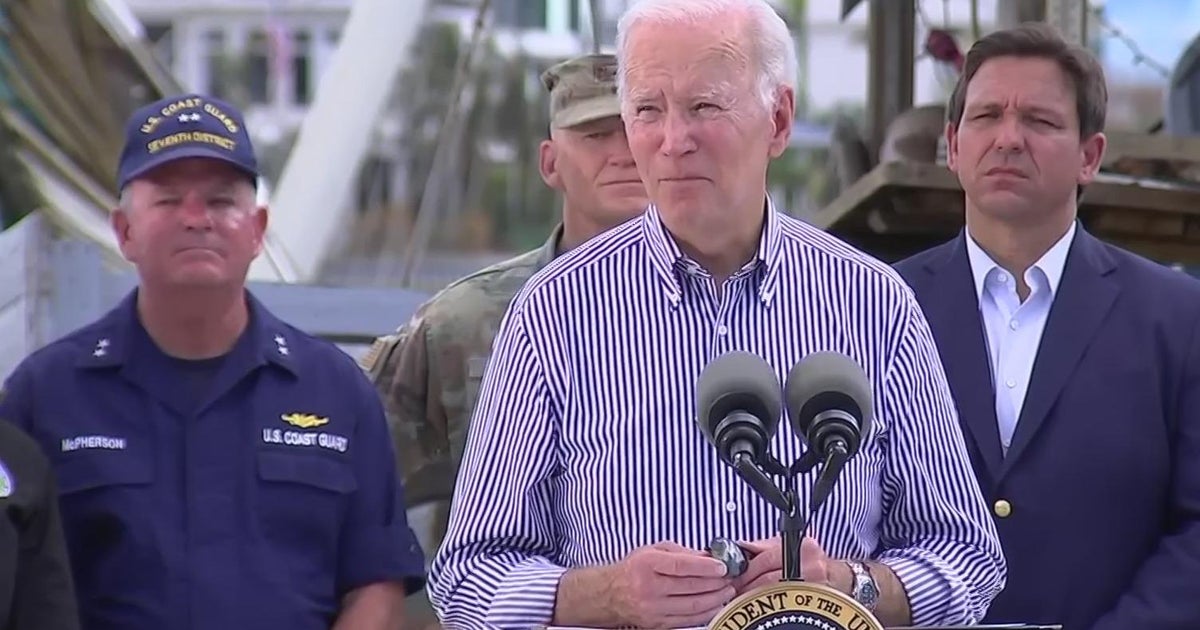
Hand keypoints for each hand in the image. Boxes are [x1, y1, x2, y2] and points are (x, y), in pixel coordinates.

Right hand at [608, 541, 735, 628]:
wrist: (611, 594)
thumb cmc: (635, 569)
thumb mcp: (654, 551)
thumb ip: (682, 553)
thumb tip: (708, 556)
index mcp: (648, 565)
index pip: (682, 566)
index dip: (706, 567)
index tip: (722, 566)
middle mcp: (650, 588)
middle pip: (691, 587)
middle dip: (716, 583)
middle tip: (731, 577)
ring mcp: (654, 609)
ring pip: (693, 606)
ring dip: (716, 599)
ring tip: (728, 590)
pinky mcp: (659, 623)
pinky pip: (689, 620)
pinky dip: (706, 613)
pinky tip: (716, 604)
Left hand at [731, 535, 837, 593]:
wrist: (839, 578)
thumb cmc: (811, 560)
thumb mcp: (791, 545)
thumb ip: (765, 545)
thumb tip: (741, 547)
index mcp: (804, 547)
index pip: (766, 559)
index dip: (746, 569)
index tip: (734, 574)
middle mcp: (811, 566)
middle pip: (768, 579)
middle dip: (746, 584)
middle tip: (734, 588)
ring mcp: (812, 587)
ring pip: (773, 594)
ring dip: (753, 596)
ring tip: (742, 596)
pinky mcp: (811, 602)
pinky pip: (781, 602)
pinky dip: (766, 602)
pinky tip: (757, 603)